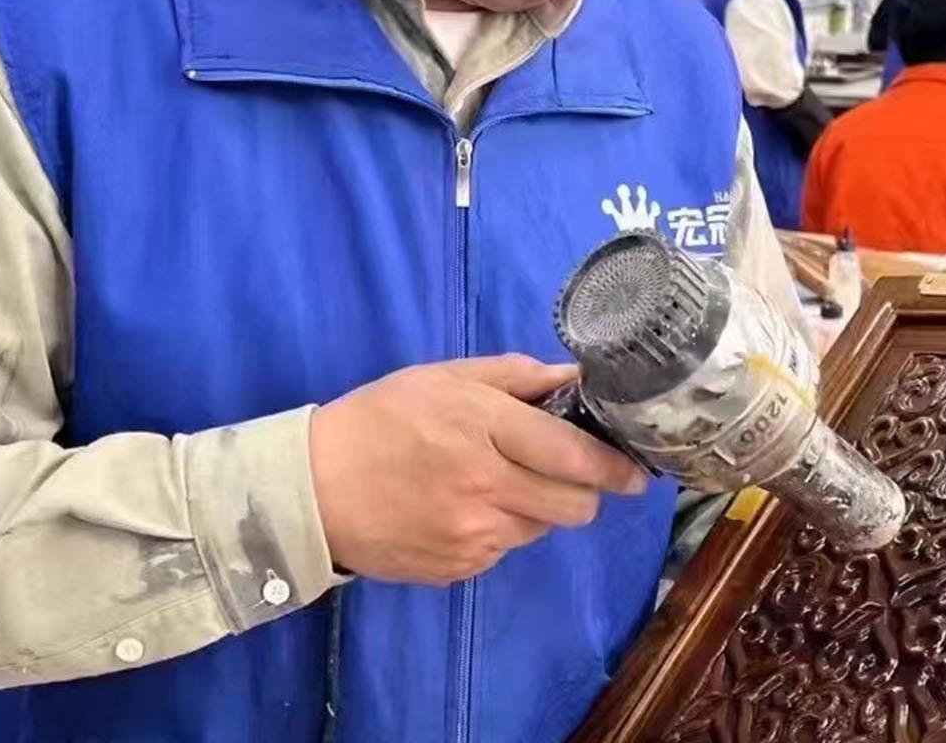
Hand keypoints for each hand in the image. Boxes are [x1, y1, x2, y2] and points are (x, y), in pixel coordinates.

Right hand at [309, 354, 647, 585]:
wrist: (312, 490)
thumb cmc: (379, 420)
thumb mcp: (443, 377)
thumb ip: (514, 376)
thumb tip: (572, 376)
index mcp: (483, 428)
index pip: (573, 455)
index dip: (613, 466)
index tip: (633, 470)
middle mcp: (486, 486)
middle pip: (574, 505)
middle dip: (584, 491)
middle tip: (567, 474)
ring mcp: (473, 535)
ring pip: (542, 529)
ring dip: (538, 509)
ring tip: (498, 483)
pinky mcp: (459, 568)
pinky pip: (504, 550)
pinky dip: (500, 530)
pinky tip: (464, 508)